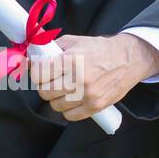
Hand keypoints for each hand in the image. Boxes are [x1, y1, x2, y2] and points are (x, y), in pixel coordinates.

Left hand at [29, 33, 158, 121]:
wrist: (128, 59)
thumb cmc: (99, 49)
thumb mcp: (74, 41)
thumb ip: (51, 49)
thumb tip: (30, 58)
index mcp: (71, 60)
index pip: (39, 74)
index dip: (36, 72)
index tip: (40, 70)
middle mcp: (79, 79)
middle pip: (44, 92)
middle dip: (45, 85)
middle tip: (52, 80)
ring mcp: (88, 95)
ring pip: (55, 105)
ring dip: (56, 98)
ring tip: (64, 88)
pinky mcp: (96, 107)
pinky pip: (69, 116)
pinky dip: (67, 109)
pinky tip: (72, 99)